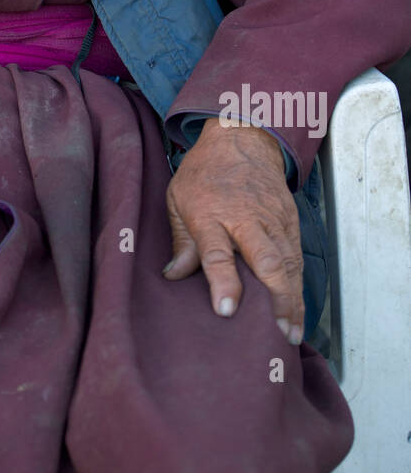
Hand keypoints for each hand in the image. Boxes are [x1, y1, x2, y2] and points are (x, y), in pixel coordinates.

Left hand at [163, 117, 304, 344]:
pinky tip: (298, 313)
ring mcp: (272, 220)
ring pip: (288, 264)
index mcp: (211, 214)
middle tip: (277, 334)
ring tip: (291, 334)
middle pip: (266, 261)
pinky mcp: (290, 222)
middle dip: (274, 299)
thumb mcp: (178, 199)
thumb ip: (181, 240)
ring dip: (292, 301)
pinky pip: (297, 259)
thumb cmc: (205, 172)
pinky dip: (299, 287)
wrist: (242, 138)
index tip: (226, 310)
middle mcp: (246, 219)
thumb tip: (173, 276)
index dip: (222, 283)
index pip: (217, 253)